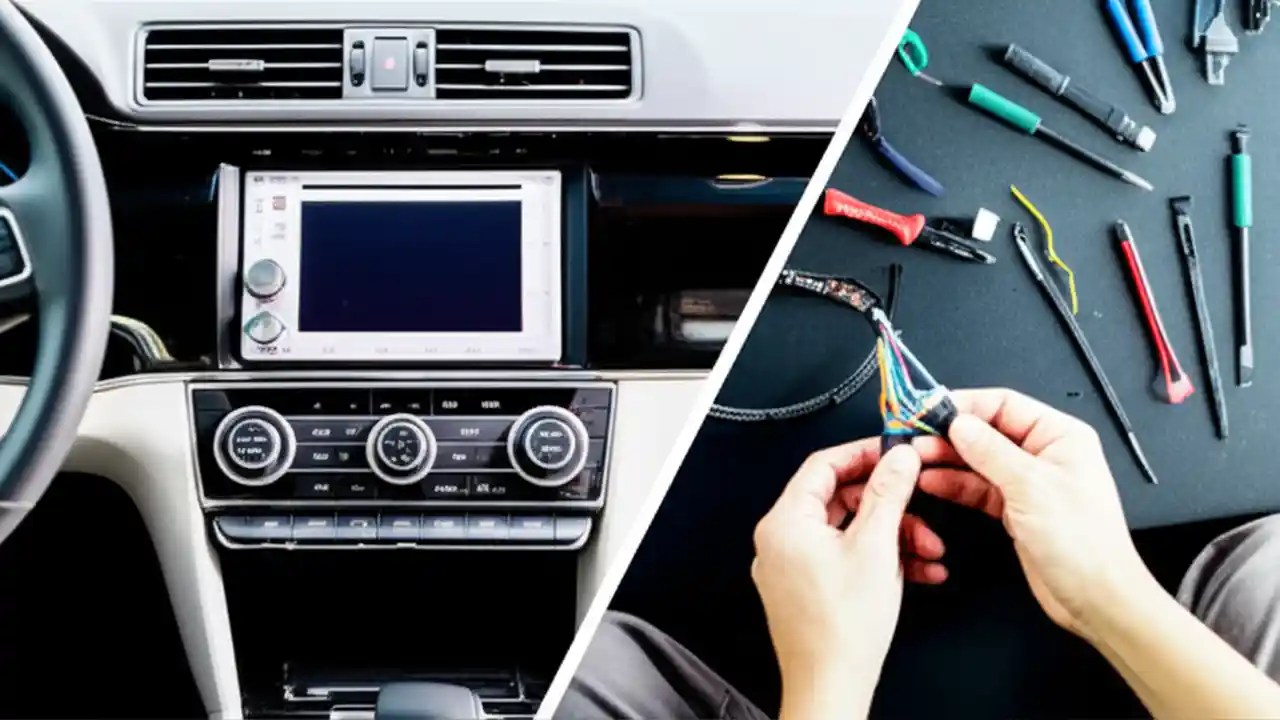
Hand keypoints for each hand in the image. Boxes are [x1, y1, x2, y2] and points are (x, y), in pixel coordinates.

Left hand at [751, 441, 943, 719]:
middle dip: (889, 505)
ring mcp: (791, 566)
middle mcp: (780, 540)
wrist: (831, 687)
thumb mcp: (876, 548)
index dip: (862, 453)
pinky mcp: (806, 587)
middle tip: (918, 504)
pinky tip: (916, 570)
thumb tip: (897, 458)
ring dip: (893, 535)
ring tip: (927, 550)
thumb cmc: (841, 631)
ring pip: (848, 530)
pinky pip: (844, 556)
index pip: (822, 465)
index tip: (893, 451)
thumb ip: (888, 494)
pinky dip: (879, 558)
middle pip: (839, 499)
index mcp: (785, 523)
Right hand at [912, 388, 1152, 638]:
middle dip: (950, 434)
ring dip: (947, 459)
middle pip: (987, 431)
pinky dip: (954, 484)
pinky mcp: (1015, 508)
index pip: (1004, 404)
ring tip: (916, 458)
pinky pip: (978, 487)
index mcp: (1061, 436)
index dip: (965, 405)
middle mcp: (1045, 454)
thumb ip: (989, 450)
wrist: (1095, 598)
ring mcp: (1029, 482)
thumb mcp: (1030, 486)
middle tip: (915, 436)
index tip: (930, 409)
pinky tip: (931, 481)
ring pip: (978, 460)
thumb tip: (959, 422)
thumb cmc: (1084, 543)